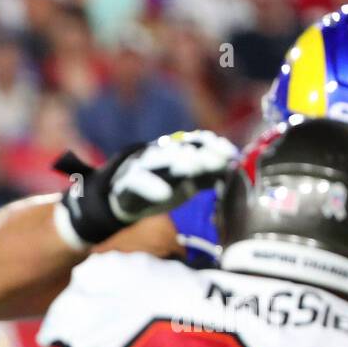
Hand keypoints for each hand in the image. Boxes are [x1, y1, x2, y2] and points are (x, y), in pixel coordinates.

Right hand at [61, 130, 237, 243]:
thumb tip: (232, 170)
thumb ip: (206, 177)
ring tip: (192, 168)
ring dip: (177, 162)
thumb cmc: (154, 193)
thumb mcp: (185, 185)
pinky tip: (165, 194)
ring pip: (160, 159)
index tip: (229, 155)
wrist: (115, 204)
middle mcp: (158, 153)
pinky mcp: (125, 182)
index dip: (212, 146)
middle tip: (217, 162)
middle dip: (200, 154)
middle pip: (181, 148)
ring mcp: (140, 165)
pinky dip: (151, 187)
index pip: (196, 142)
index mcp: (173, 152)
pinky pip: (138, 182)